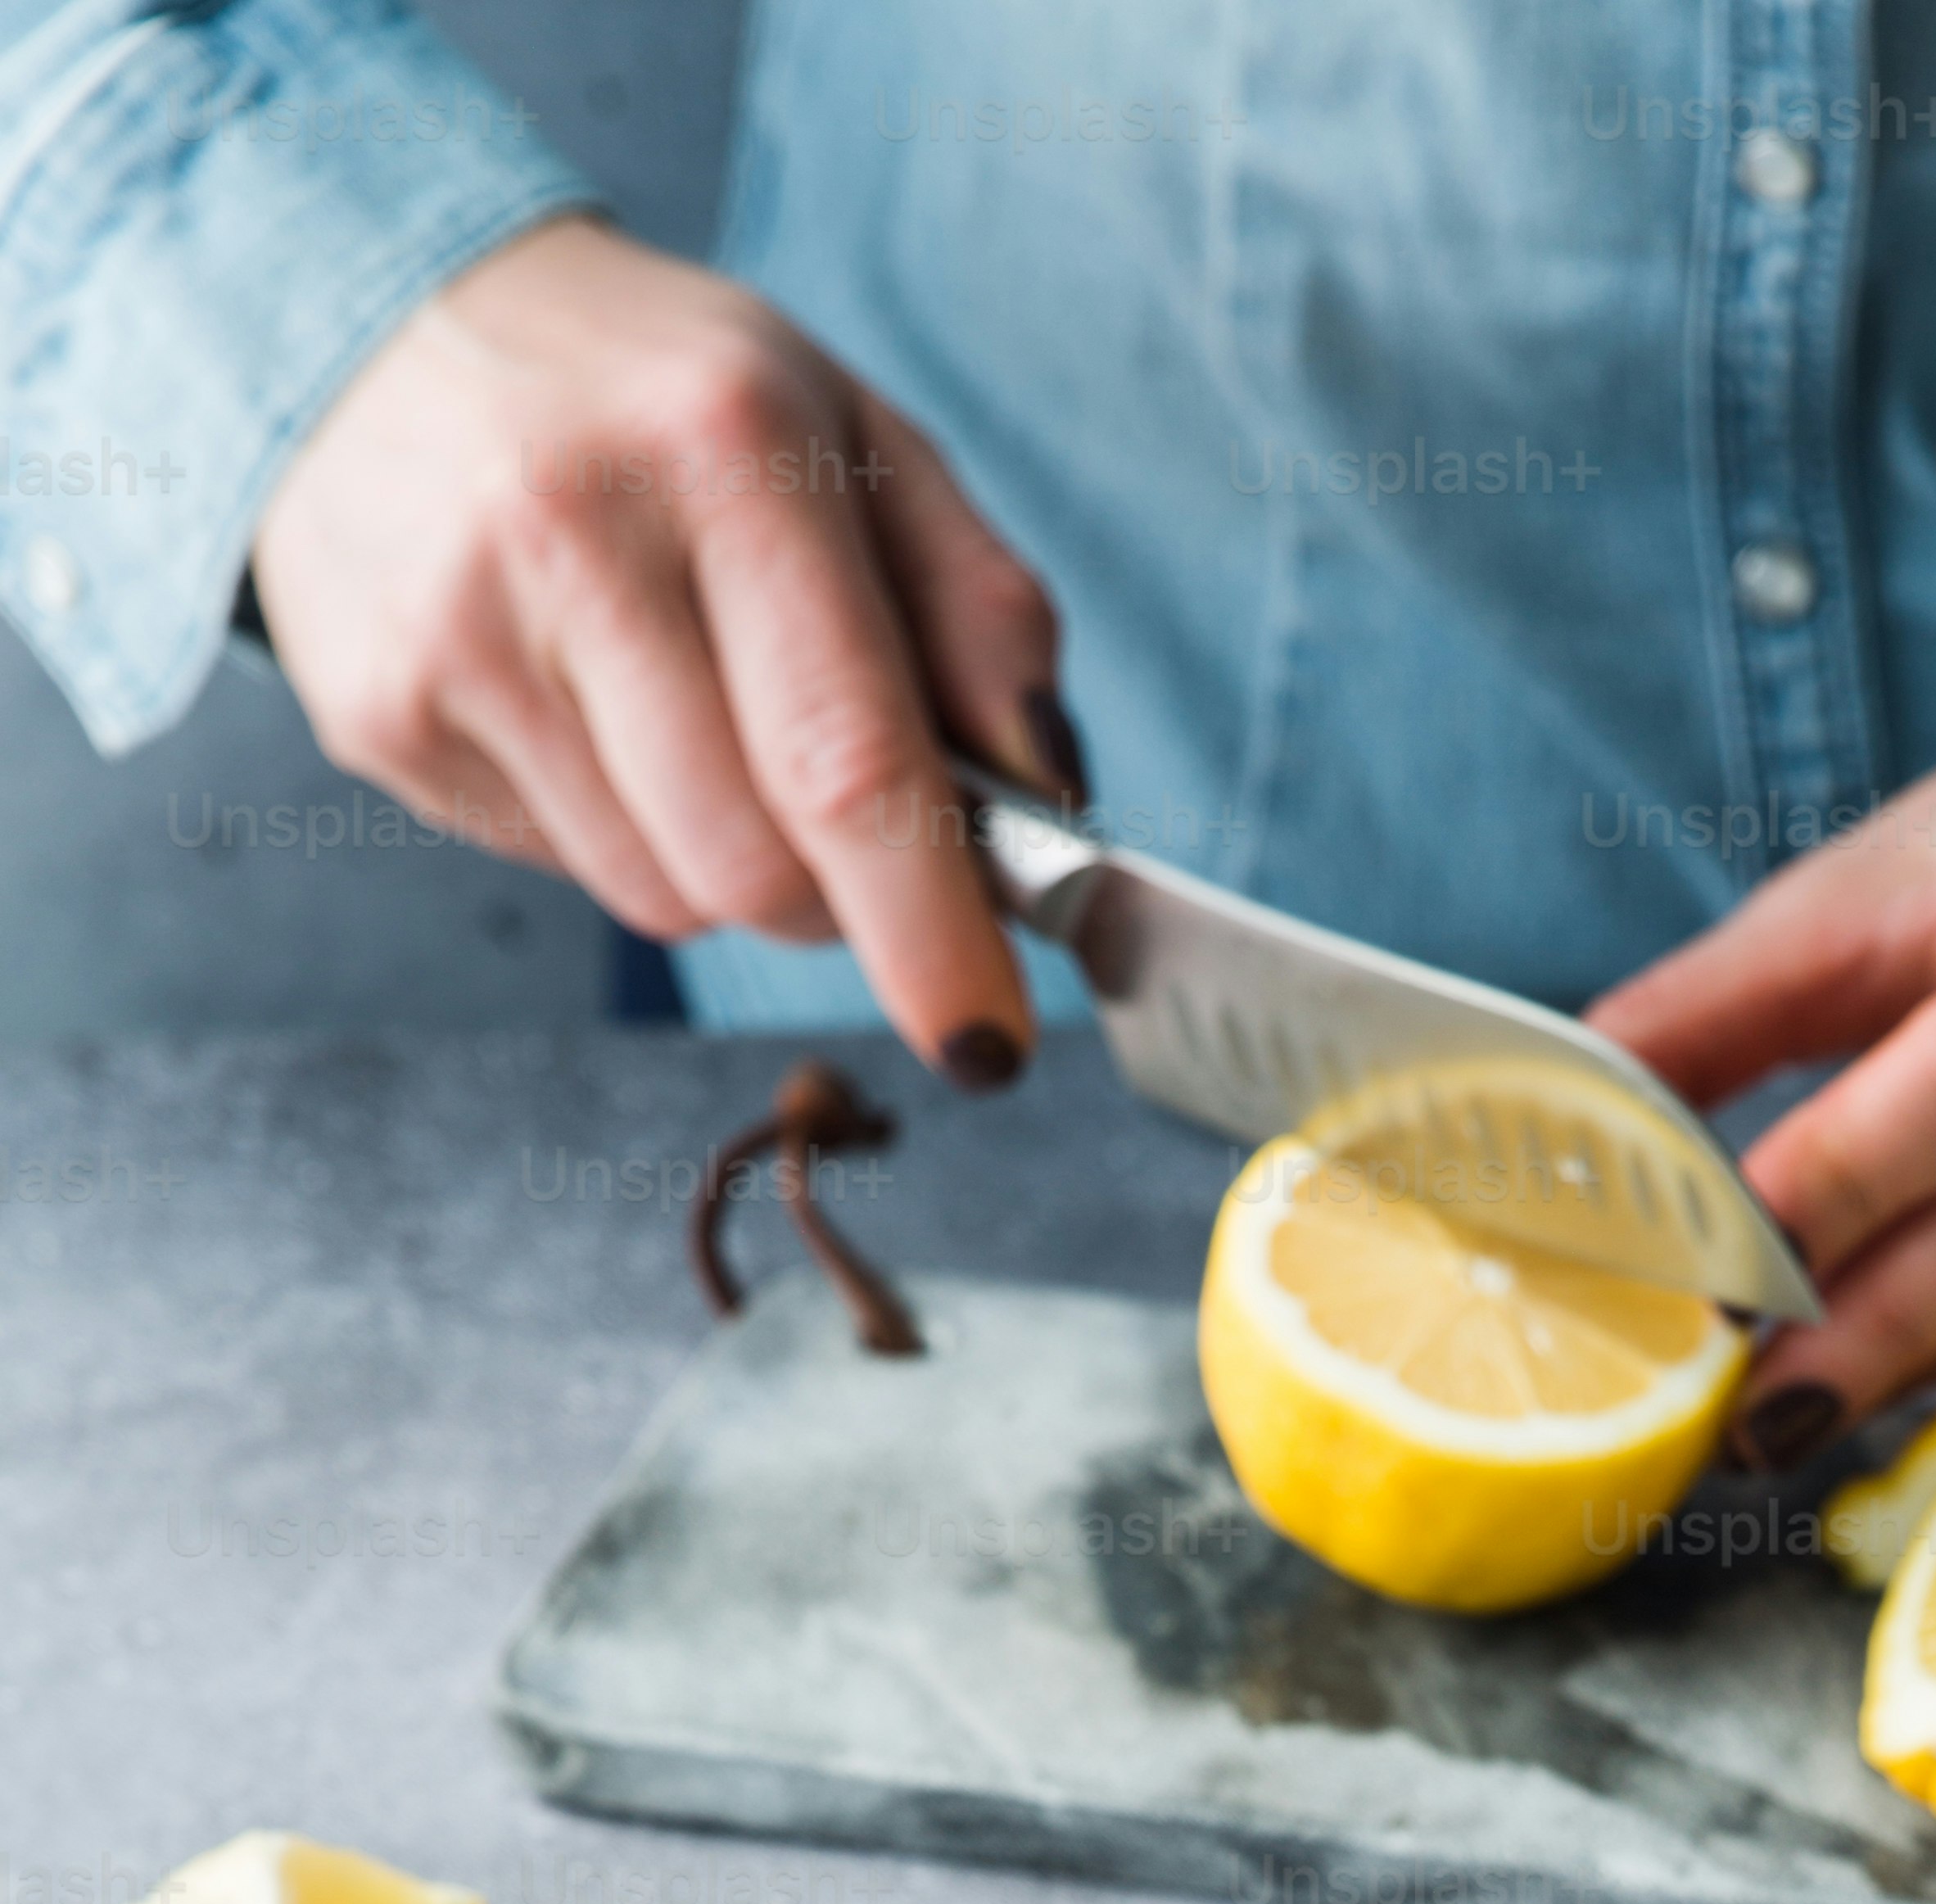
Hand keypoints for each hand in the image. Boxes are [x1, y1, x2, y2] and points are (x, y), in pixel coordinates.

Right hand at [252, 218, 1081, 1082]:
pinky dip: (608, 826)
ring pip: (661, 898)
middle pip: (756, 874)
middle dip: (829, 891)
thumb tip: (1049, 801)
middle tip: (824, 798)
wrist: (372, 317)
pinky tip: (573, 697)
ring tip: (679, 707)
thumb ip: (981, 613)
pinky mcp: (379, 710)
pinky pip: (561, 868)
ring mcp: (457, 634)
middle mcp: (574, 536)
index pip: (847, 761)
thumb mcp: (851, 435)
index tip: (984, 1041)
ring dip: (717, 860)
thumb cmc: (660, 400)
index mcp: (725, 446)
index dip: (928, 932)